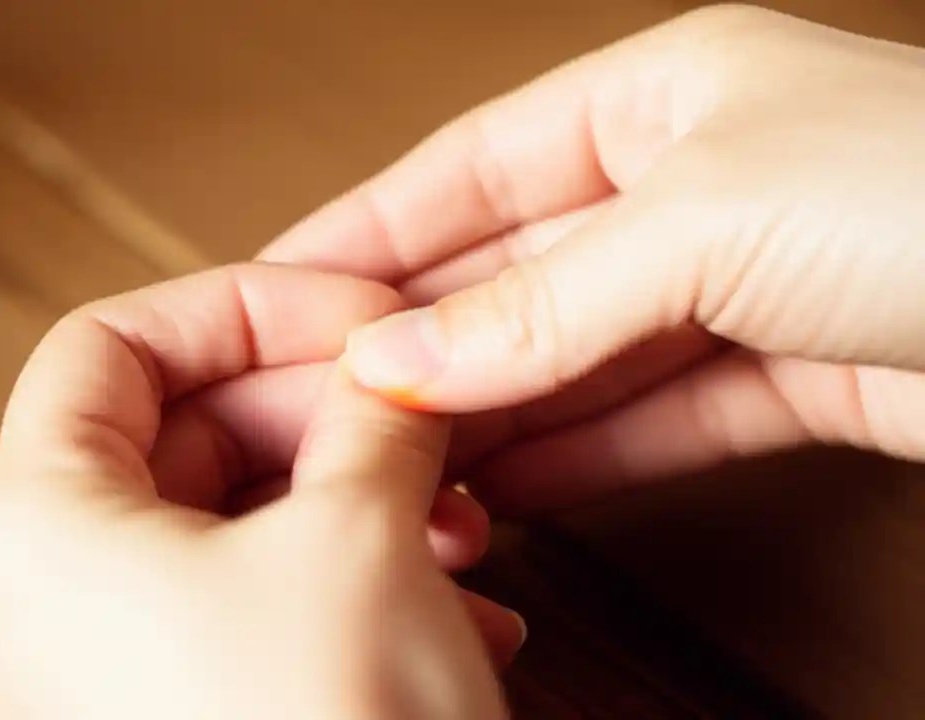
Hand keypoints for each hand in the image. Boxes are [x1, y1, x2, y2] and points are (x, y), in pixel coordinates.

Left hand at [0, 265, 523, 719]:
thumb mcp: (363, 537)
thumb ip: (372, 414)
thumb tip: (390, 367)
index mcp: (36, 530)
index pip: (109, 347)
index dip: (240, 308)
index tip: (348, 313)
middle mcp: (39, 605)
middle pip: (180, 439)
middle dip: (320, 416)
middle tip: (420, 419)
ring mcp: (94, 677)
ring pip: (228, 530)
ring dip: (351, 505)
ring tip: (460, 528)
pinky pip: (244, 615)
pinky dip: (342, 588)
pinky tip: (452, 609)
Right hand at [260, 5, 924, 513]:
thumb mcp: (700, 223)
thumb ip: (539, 306)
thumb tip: (399, 362)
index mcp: (662, 94)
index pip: (470, 169)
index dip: (370, 231)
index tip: (284, 289)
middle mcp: (692, 181)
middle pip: (514, 272)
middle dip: (423, 341)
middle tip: (327, 403)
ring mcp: (738, 282)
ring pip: (574, 357)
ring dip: (491, 415)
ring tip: (399, 464)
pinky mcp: (788, 375)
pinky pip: (649, 419)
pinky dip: (577, 458)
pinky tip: (506, 489)